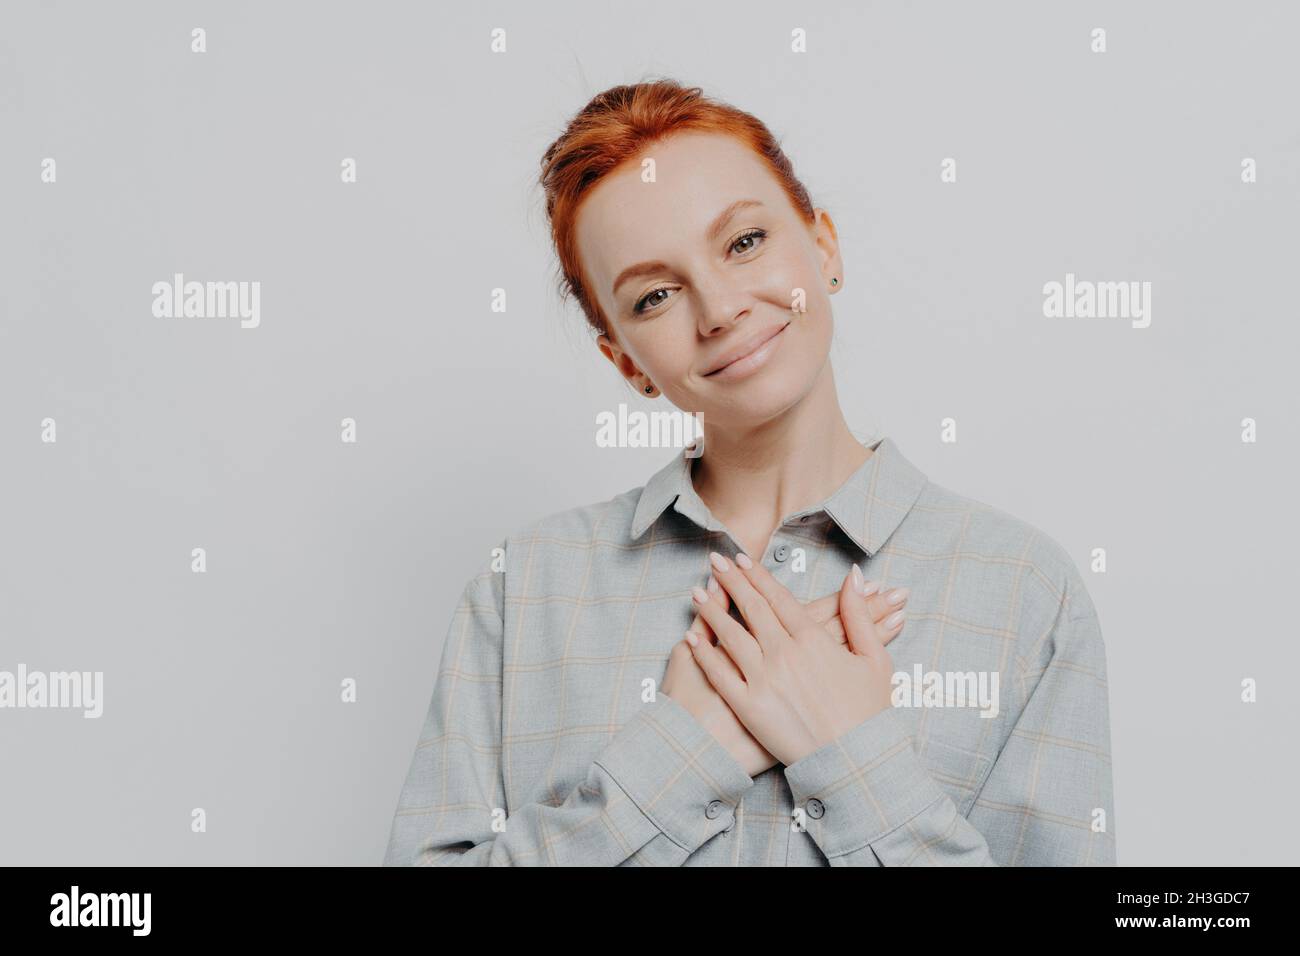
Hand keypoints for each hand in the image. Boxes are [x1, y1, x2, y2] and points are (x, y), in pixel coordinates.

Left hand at [686, 551, 896, 767]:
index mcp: (812, 639)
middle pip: (751, 609)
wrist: (853, 762)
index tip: (740, 559)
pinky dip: (704, 654)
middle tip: (713, 561)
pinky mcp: (749, 707)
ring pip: (731, 636)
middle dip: (730, 581)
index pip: (777, 597)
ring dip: (711, 610)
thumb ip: (859, 614)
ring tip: (696, 592)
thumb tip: (852, 575)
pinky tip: (691, 637)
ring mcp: (763, 680)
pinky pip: (721, 674)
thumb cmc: (869, 713)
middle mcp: (784, 653)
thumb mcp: (875, 658)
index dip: (756, 575)